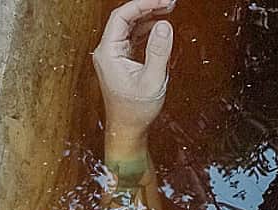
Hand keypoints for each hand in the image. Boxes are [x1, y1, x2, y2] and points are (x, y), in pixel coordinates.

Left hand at [92, 0, 175, 146]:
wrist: (128, 129)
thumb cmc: (135, 110)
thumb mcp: (152, 80)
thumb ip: (159, 52)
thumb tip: (164, 26)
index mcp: (109, 52)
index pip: (122, 16)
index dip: (142, 4)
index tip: (162, 1)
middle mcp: (108, 51)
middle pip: (125, 18)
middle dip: (147, 7)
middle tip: (169, 2)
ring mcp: (114, 55)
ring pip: (129, 26)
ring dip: (148, 16)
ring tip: (167, 9)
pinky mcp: (122, 60)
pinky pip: (133, 37)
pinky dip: (146, 29)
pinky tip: (159, 26)